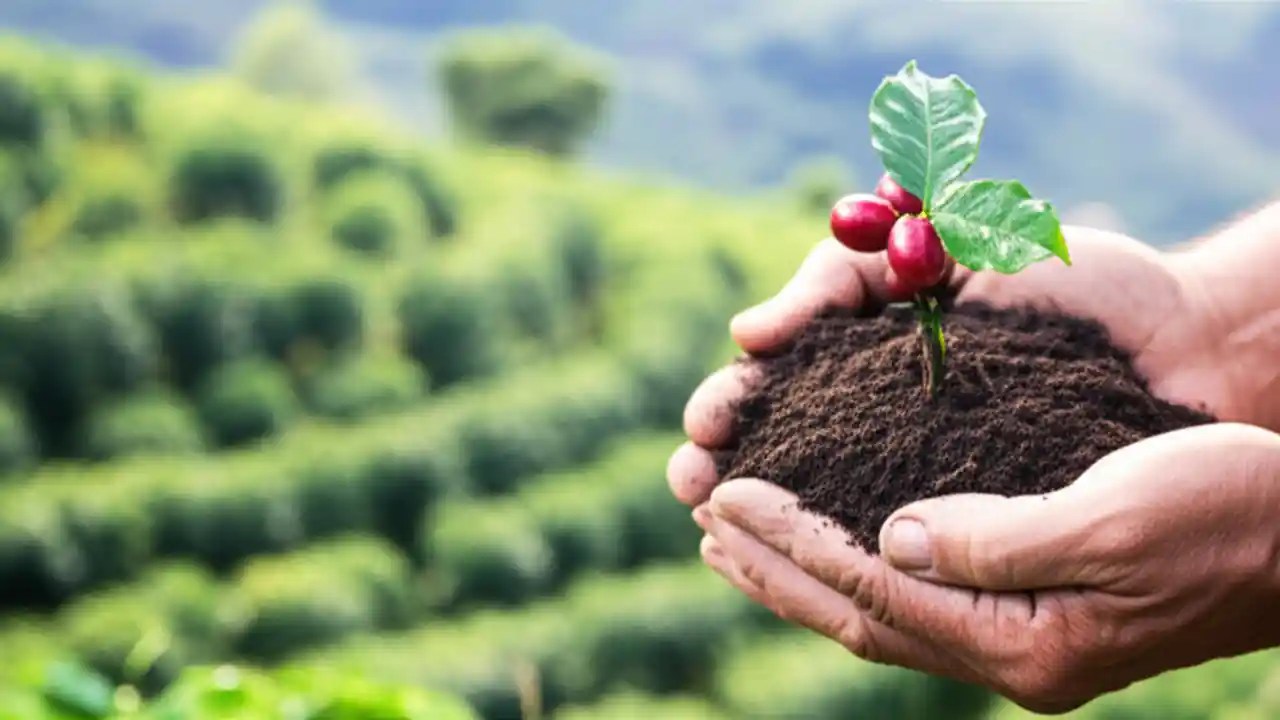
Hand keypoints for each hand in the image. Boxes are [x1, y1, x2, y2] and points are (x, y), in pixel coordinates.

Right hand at [668, 226, 1227, 509]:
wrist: (1181, 333)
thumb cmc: (1069, 278)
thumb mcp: (944, 245)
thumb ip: (846, 276)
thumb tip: (749, 334)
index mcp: (870, 351)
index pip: (779, 381)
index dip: (734, 401)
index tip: (707, 419)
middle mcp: (885, 414)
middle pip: (784, 444)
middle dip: (727, 462)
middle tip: (691, 480)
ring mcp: (924, 467)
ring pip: (825, 496)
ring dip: (766, 511)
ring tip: (714, 524)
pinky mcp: (972, 514)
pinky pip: (897, 534)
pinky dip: (846, 547)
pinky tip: (802, 560)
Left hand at [694, 422, 1279, 711]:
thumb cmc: (1230, 514)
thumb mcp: (1116, 519)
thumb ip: (998, 540)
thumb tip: (890, 540)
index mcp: (1025, 642)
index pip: (874, 592)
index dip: (792, 543)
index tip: (724, 496)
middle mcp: (1011, 653)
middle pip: (859, 614)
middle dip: (773, 569)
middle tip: (702, 521)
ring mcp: (1021, 638)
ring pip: (880, 609)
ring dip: (801, 574)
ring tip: (734, 540)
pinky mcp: (1033, 610)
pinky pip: (917, 596)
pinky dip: (857, 568)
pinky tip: (833, 542)